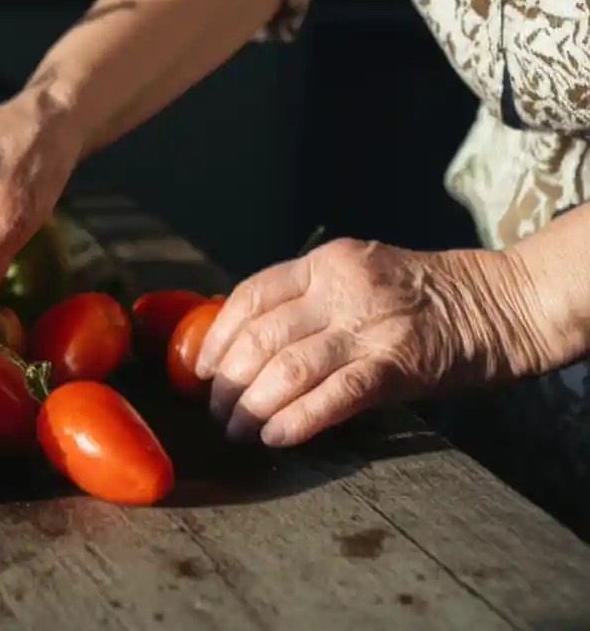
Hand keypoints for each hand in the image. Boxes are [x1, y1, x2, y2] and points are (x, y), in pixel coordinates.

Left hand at [192, 238, 548, 446]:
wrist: (499, 304)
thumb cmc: (420, 297)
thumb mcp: (355, 277)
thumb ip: (305, 300)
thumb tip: (243, 341)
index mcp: (325, 264)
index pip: (249, 297)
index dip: (216, 338)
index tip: (201, 369)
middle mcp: (340, 291)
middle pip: (260, 339)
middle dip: (228, 383)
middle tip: (217, 412)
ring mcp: (369, 328)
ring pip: (286, 370)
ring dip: (251, 408)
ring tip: (238, 431)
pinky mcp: (395, 367)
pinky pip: (331, 398)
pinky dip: (295, 420)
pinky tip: (275, 436)